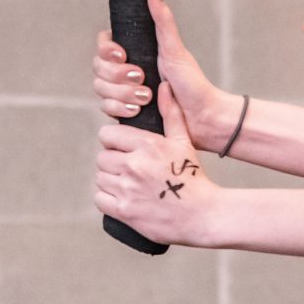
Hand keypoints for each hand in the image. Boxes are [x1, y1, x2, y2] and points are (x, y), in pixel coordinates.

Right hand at [92, 0, 239, 152]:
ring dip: (122, 93)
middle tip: (142, 78)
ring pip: (100, 88)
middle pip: (98, 67)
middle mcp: (125, 71)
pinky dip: (120, 108)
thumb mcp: (175, 49)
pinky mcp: (124, 111)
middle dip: (118, 75)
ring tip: (146, 98)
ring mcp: (123, 91)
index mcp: (135, 52)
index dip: (107, 50)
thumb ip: (162, 20)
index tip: (122, 55)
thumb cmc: (192, 82)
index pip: (103, 44)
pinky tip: (137, 110)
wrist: (201, 117)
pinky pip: (106, 108)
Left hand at [95, 81, 221, 246]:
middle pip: (102, 158)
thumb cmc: (193, 179)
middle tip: (130, 171)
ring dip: (111, 181)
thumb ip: (171, 114)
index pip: (107, 135)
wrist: (203, 216)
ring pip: (100, 178)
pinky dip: (107, 199)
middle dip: (113, 163)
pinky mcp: (124, 210)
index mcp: (146, 145)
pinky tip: (122, 199)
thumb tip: (163, 87)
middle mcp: (133, 165)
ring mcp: (127, 188)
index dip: (114, 142)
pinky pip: (100, 199)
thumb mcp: (184, 143)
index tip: (124, 150)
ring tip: (129, 185)